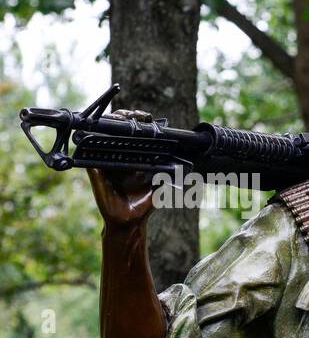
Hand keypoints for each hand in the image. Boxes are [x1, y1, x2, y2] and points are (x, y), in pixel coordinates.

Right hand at [87, 110, 159, 228]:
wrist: (130, 222)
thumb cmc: (143, 205)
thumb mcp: (160, 189)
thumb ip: (170, 178)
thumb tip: (187, 171)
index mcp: (132, 160)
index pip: (133, 135)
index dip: (137, 122)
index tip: (147, 116)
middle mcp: (118, 159)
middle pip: (117, 131)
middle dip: (125, 117)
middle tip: (135, 115)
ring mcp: (106, 165)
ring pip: (103, 137)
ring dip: (109, 125)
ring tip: (120, 117)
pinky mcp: (96, 172)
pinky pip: (91, 157)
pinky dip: (93, 144)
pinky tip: (100, 134)